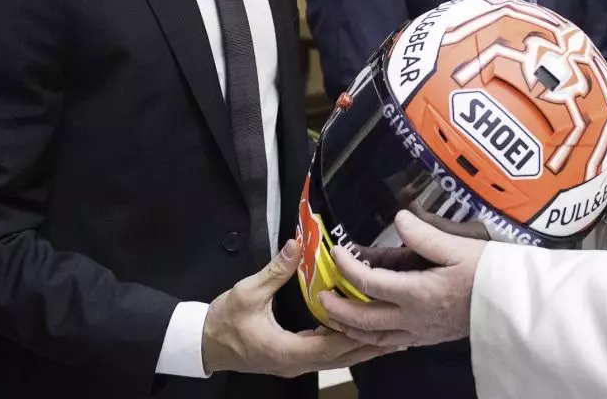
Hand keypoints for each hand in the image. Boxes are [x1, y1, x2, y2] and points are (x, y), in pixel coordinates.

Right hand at [202, 238, 394, 377]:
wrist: (204, 343)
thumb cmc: (224, 320)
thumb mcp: (248, 292)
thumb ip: (276, 270)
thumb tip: (297, 244)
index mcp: (288, 350)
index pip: (333, 346)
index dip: (359, 332)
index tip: (382, 319)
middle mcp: (296, 362)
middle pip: (343, 357)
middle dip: (372, 344)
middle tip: (402, 330)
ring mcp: (295, 362)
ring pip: (338, 358)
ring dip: (363, 345)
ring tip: (391, 332)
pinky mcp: (293, 358)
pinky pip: (327, 354)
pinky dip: (347, 344)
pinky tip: (361, 331)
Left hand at [319, 209, 486, 347]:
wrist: (514, 304)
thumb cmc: (490, 273)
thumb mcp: (458, 247)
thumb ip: (425, 235)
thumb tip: (399, 218)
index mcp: (418, 293)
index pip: (370, 282)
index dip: (348, 267)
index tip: (335, 252)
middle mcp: (414, 318)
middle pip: (365, 319)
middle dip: (338, 308)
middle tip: (321, 296)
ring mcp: (422, 331)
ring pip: (375, 338)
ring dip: (351, 328)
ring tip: (335, 318)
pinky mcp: (431, 337)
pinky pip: (393, 344)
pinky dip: (374, 339)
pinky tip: (372, 331)